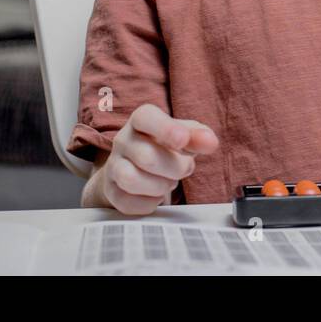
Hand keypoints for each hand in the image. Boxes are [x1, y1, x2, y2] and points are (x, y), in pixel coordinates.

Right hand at [98, 103, 217, 215]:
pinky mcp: (111, 191)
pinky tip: (155, 195)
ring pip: (131, 180)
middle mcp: (122, 140)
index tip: (183, 140)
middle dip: (174, 168)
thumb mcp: (185, 135)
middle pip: (146, 157)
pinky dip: (149, 203)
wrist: (138, 165)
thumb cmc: (165, 146)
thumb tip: (210, 142)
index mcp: (141, 120)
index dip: (165, 129)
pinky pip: (128, 202)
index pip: (146, 118)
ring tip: (169, 182)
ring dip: (160, 186)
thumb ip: (199, 137)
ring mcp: (113, 165)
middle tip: (185, 169)